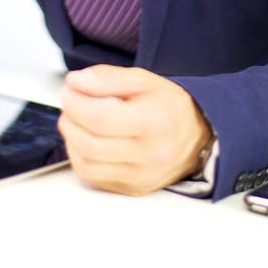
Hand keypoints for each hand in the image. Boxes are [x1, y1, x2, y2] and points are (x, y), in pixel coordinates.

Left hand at [58, 65, 212, 196]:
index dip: (75, 103)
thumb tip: (76, 82)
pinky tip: (88, 141)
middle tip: (72, 104)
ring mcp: (141, 176)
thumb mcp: (143, 80)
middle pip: (88, 143)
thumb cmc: (170, 106)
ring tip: (80, 122)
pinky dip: (82, 158)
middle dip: (70, 120)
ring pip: (85, 164)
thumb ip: (108, 78)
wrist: (197, 136)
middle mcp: (149, 155)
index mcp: (154, 122)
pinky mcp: (132, 189)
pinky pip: (92, 177)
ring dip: (72, 140)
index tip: (70, 90)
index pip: (99, 118)